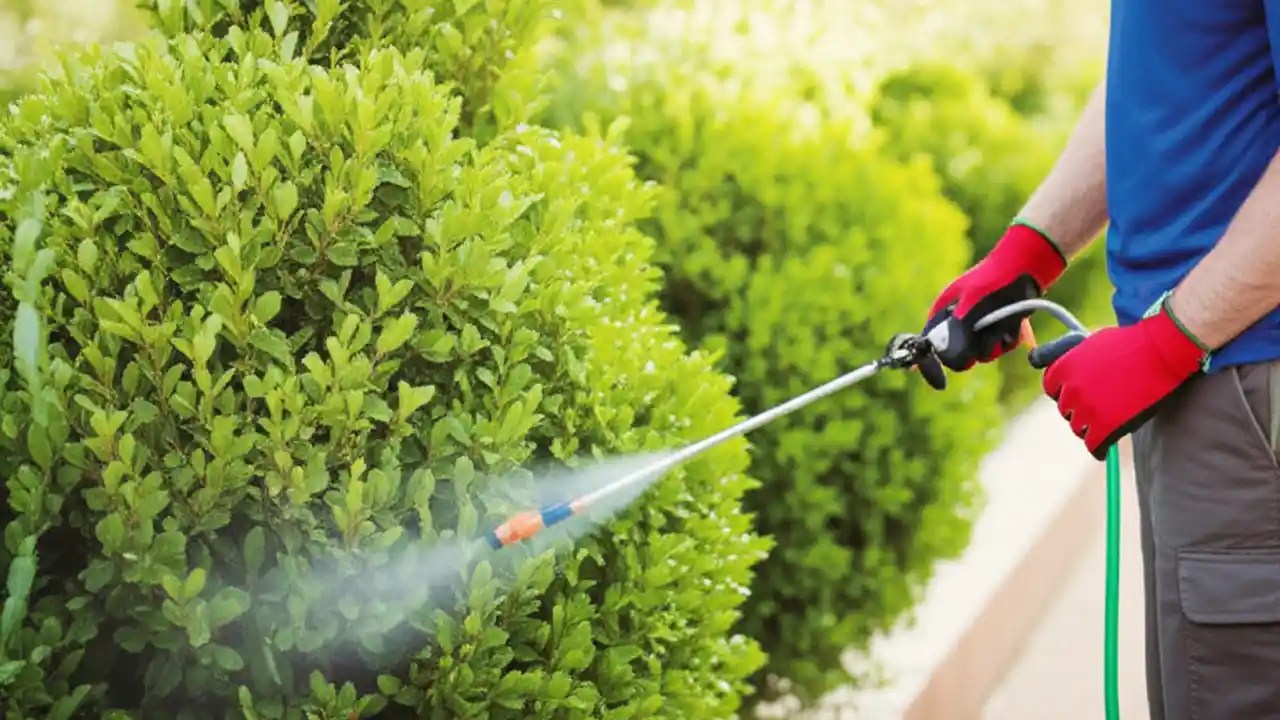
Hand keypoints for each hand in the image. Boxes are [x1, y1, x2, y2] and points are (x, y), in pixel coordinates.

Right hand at [923, 222, 1066, 372]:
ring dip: (993, 344)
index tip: (940, 382)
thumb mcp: (974, 296)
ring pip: (981, 354)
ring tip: (1003, 323)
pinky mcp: (996, 331)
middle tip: (985, 339)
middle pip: (956, 356)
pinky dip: (1007, 340)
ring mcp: (977, 329)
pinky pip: (999, 348)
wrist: (1026, 267)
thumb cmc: (995, 275)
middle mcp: (956, 323)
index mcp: (942, 313)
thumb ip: (960, 320)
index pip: (925, 346)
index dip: (929, 366)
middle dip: (972, 352)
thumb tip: (948, 345)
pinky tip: (1013, 324)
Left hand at [1040, 297, 1207, 458]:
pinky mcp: (1106, 426)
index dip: (1063, 391)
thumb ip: (1072, 358)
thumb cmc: (1130, 343)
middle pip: (1065, 409)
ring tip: (1104, 422)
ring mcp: (1087, 409)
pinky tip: (1104, 447)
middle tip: (1096, 407)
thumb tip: (1051, 366)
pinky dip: (1098, 448)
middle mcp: (1070, 390)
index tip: (1076, 393)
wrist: (1160, 350)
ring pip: (1078, 427)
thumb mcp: (1090, 342)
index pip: (1051, 387)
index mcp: (1063, 368)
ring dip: (1089, 426)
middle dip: (1078, 408)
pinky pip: (1094, 445)